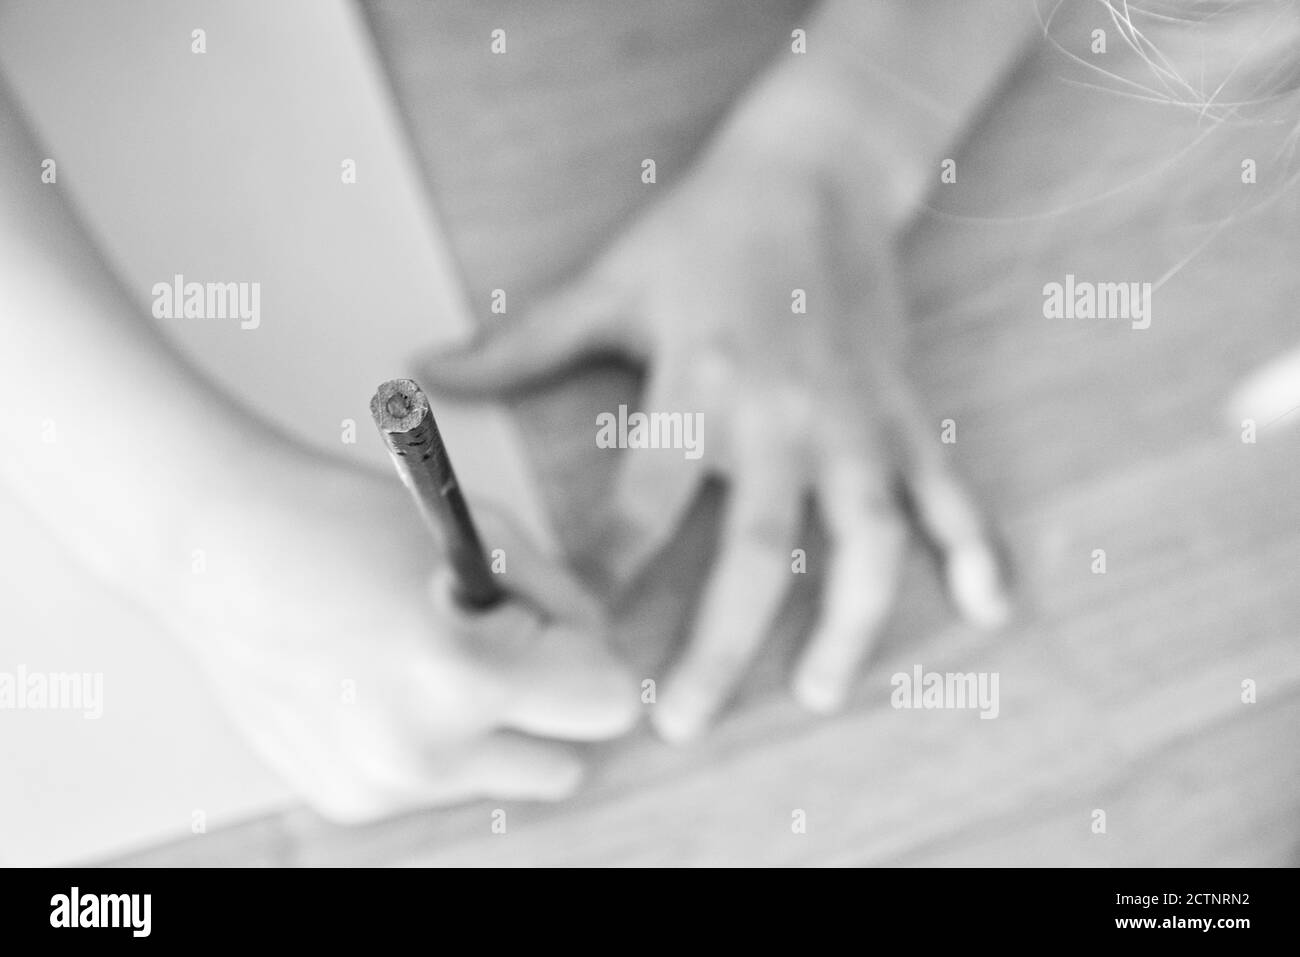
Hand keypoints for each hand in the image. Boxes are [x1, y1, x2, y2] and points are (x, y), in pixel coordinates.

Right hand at [161, 454, 637, 821]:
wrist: (215, 549)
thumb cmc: (346, 522)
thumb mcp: (485, 535)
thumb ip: (565, 600)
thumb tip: (606, 650)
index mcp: (462, 676)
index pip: (610, 705)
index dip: (589, 655)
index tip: (549, 627)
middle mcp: (421, 751)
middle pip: (566, 763)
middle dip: (549, 706)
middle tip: (497, 645)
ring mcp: (378, 784)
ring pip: (500, 776)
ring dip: (491, 727)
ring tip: (428, 655)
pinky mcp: (346, 798)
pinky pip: (436, 781)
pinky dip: (432, 739)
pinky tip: (382, 678)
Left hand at [421, 87, 1009, 740]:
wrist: (813, 165)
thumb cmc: (702, 229)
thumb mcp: (608, 282)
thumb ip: (520, 342)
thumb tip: (421, 371)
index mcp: (699, 380)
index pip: (643, 500)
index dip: (605, 573)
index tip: (575, 640)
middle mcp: (782, 412)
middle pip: (760, 547)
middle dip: (724, 644)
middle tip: (684, 722)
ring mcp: (853, 418)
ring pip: (867, 536)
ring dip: (850, 621)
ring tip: (820, 692)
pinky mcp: (902, 411)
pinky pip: (947, 488)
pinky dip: (972, 546)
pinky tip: (987, 605)